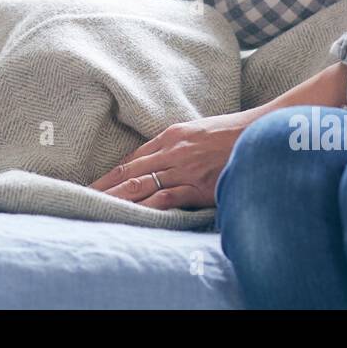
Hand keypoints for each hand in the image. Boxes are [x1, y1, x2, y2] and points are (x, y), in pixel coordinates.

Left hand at [88, 110, 255, 209]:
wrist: (262, 133)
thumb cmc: (232, 133)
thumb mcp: (197, 131)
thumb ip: (175, 145)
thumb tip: (156, 159)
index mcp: (170, 135)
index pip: (132, 158)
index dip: (111, 174)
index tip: (93, 185)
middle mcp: (172, 150)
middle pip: (129, 172)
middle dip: (105, 187)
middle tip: (84, 199)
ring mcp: (184, 168)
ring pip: (141, 186)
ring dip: (119, 199)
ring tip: (99, 210)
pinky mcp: (198, 186)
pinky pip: (166, 198)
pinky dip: (147, 207)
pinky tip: (133, 216)